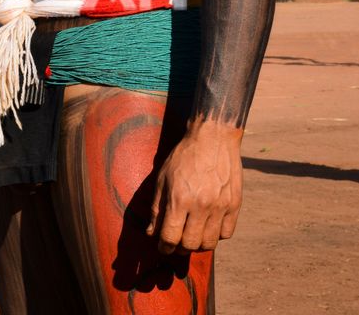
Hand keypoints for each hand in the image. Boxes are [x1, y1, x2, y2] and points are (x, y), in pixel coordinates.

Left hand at [147, 120, 242, 253]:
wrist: (213, 138)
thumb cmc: (184, 156)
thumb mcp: (163, 177)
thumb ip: (157, 207)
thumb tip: (152, 233)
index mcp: (179, 198)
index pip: (170, 237)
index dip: (163, 247)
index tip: (162, 246)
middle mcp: (201, 205)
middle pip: (190, 245)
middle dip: (180, 248)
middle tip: (177, 242)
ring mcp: (220, 206)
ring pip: (209, 243)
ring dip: (198, 244)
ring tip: (193, 235)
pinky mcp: (235, 204)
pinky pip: (226, 234)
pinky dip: (216, 235)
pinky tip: (209, 225)